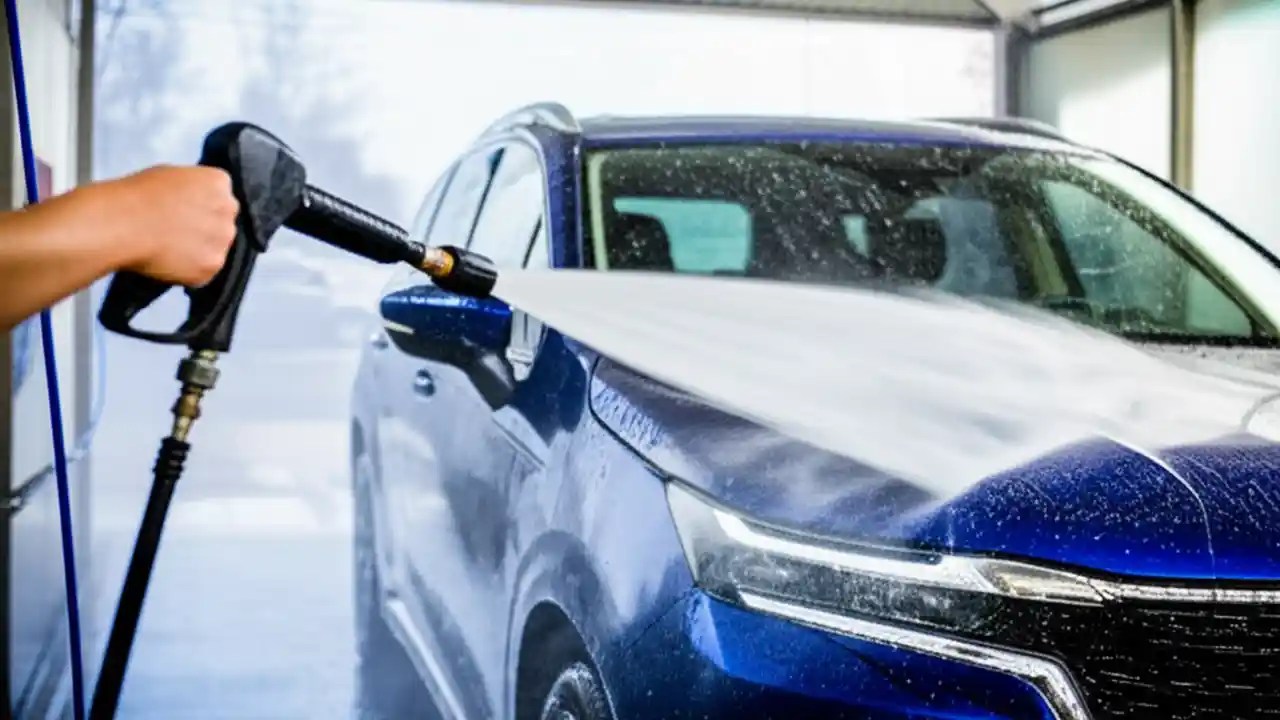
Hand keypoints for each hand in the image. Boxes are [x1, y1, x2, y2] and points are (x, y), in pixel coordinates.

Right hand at [103, 165, 239, 286]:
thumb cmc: (137, 196)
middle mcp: (228, 210)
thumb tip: (192, 200)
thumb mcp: (170, 175)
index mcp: (219, 182)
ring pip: (216, 248)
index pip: (220, 195)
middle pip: (223, 222)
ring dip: (200, 250)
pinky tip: (169, 260)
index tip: (186, 210)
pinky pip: (205, 270)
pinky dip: (189, 270)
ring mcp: (222, 240)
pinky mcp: (212, 266)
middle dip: (206, 227)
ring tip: (170, 247)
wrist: (124, 224)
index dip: (201, 205)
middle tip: (178, 232)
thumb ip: (192, 188)